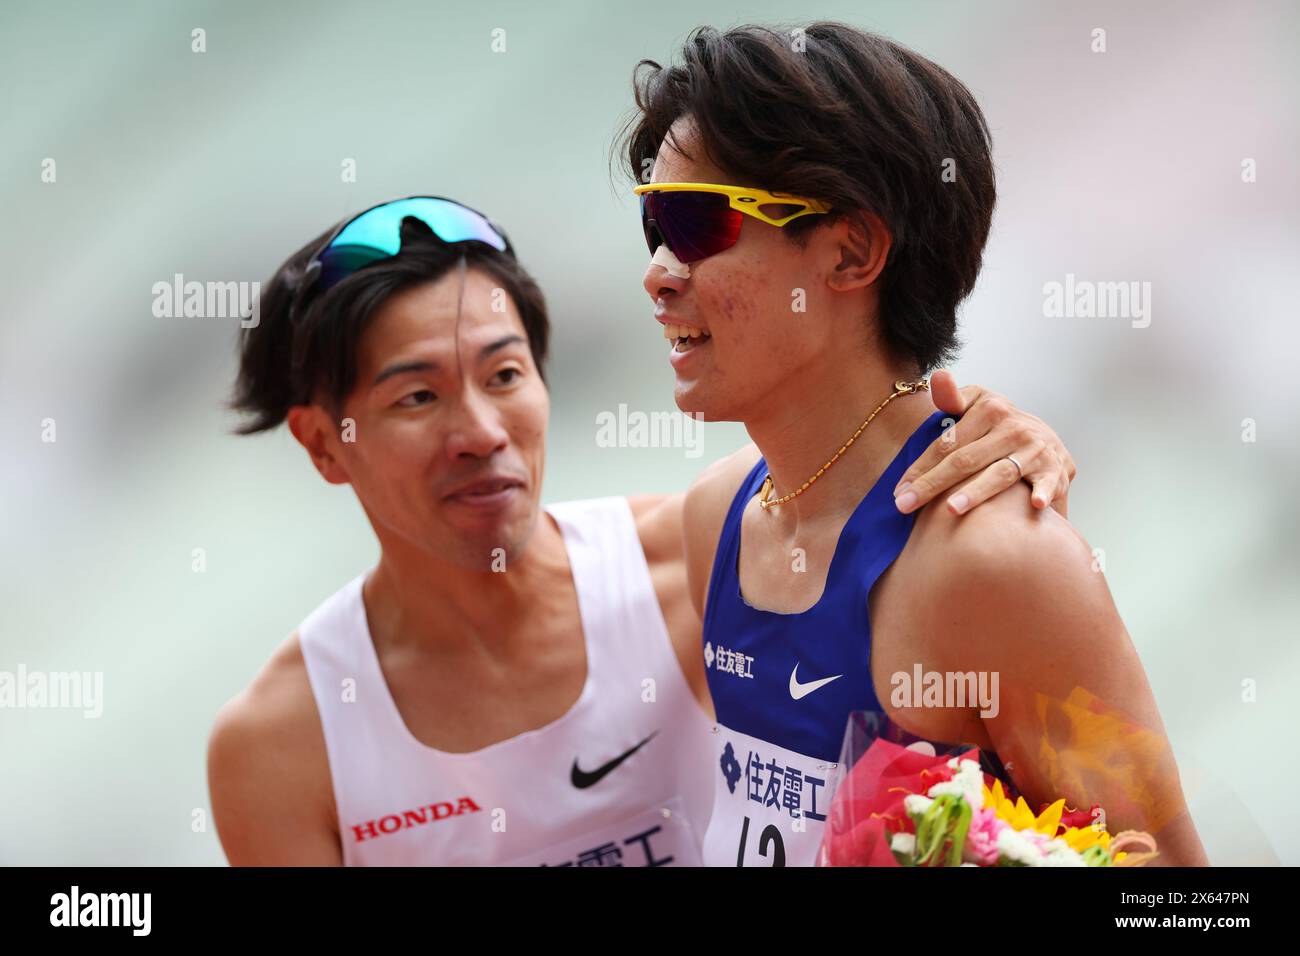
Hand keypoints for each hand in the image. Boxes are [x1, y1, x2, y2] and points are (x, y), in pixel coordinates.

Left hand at [894, 370, 1076, 517]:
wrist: (1046, 441)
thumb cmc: (998, 427)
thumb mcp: (977, 405)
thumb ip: (952, 397)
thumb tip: (938, 377)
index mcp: (990, 409)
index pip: (946, 443)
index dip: (920, 467)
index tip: (898, 490)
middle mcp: (1013, 427)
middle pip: (965, 460)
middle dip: (932, 484)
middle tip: (905, 505)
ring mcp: (1035, 449)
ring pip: (999, 474)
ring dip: (976, 492)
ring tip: (950, 509)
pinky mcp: (1056, 469)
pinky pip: (1047, 483)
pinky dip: (1043, 492)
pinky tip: (1034, 504)